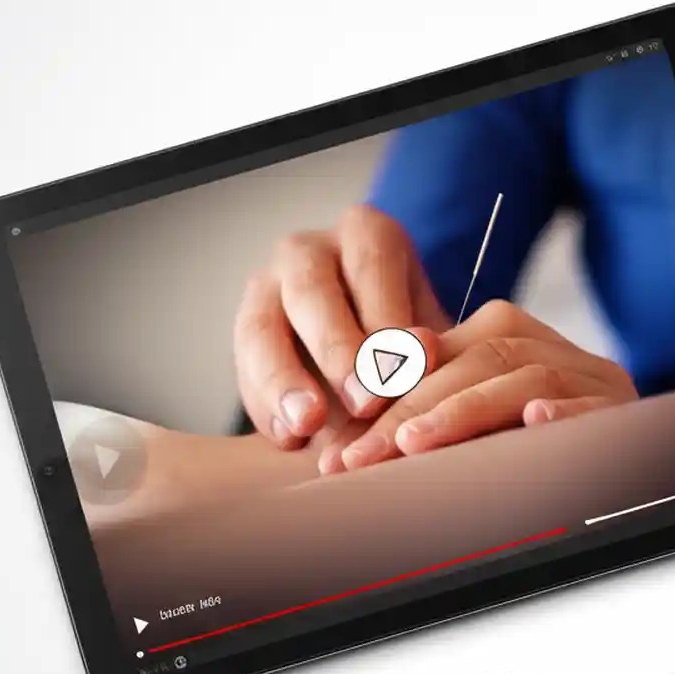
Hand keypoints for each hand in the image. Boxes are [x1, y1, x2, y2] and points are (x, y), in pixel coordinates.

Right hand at [234, 205, 448, 449]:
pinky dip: (266, 406)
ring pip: (262, 326)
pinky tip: (290, 437)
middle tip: (364, 402)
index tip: (401, 374)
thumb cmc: (412, 335)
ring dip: (284, 380)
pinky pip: (243, 368)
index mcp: (365, 234)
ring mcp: (267, 287)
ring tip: (307, 425)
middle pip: (311, 291)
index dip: (385, 320)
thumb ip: (430, 349)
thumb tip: (425, 357)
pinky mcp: (244, 333)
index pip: (371, 266)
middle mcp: (309, 251)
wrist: (373, 354)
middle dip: (338, 350)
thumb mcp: (430, 335)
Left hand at [322, 300, 638, 472]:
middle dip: (411, 410)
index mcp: (514, 338)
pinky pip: (592, 406)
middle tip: (361, 457)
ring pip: (525, 377)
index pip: (443, 352)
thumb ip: (427, 410)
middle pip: (478, 361)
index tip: (342, 447)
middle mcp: (554, 352)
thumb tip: (354, 429)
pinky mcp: (624, 411)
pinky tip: (533, 424)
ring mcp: (593, 379)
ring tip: (412, 445)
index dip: (387, 392)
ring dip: (464, 412)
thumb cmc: (530, 458)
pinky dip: (562, 413)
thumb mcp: (471, 429)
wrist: (627, 472)